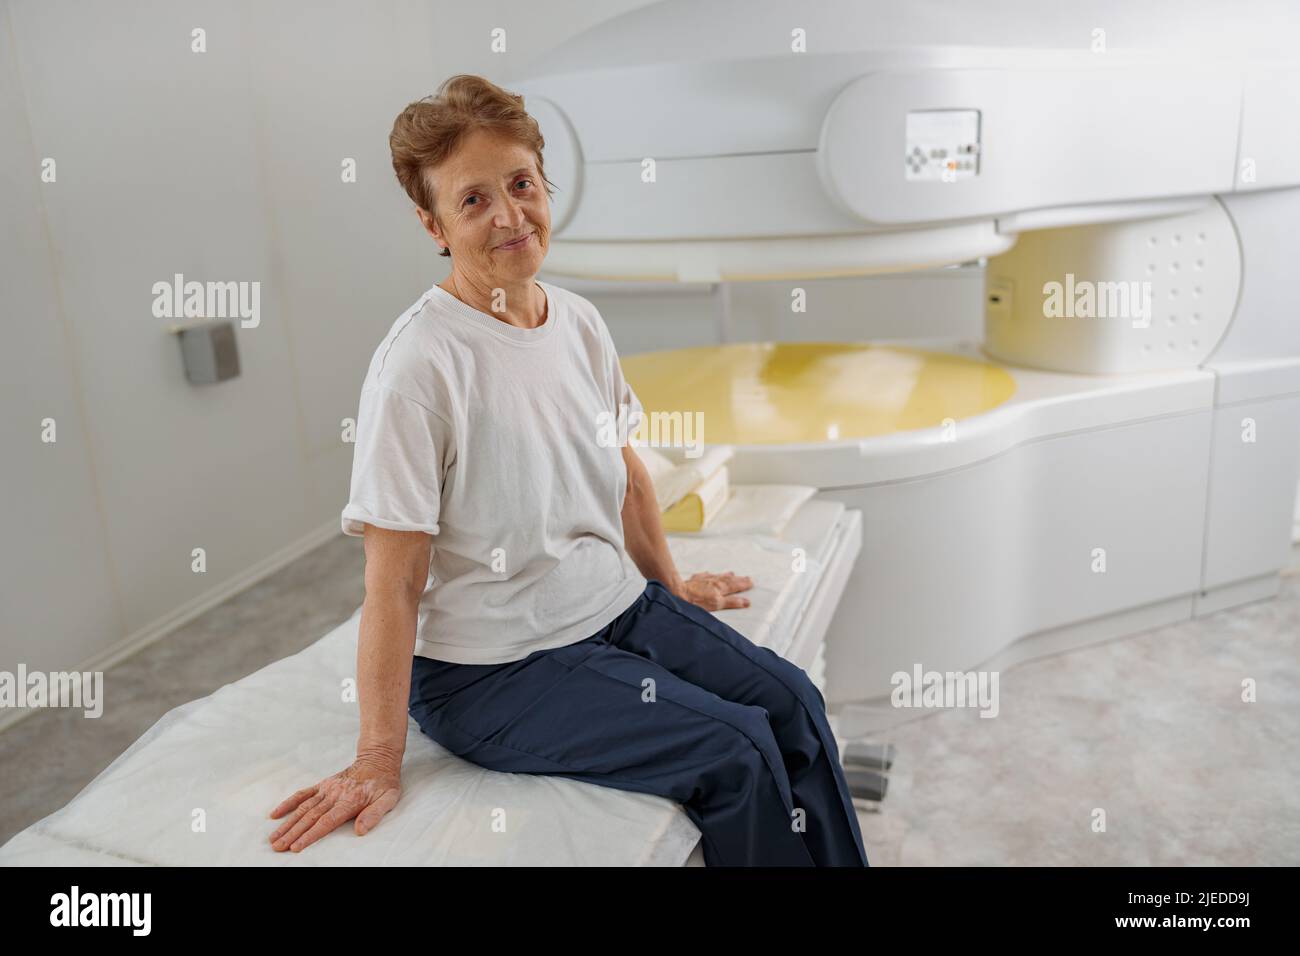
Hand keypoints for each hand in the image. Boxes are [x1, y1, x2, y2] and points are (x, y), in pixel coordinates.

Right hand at [268, 755, 401, 852]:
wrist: (378, 760)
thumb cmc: (384, 784)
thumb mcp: (389, 799)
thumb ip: (374, 814)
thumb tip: (360, 831)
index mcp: (350, 801)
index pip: (326, 822)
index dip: (310, 835)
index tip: (296, 847)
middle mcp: (335, 795)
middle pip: (310, 817)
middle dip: (292, 833)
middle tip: (277, 847)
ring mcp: (326, 789)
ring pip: (303, 808)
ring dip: (287, 824)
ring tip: (273, 838)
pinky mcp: (322, 785)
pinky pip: (302, 794)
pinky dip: (288, 803)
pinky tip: (275, 814)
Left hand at [673, 570, 752, 610]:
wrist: (677, 593)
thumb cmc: (696, 601)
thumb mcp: (716, 604)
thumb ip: (731, 602)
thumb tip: (746, 602)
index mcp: (720, 589)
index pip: (735, 586)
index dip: (743, 584)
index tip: (751, 582)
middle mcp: (713, 582)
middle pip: (728, 580)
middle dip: (738, 579)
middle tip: (746, 577)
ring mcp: (703, 580)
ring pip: (717, 577)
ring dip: (725, 576)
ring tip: (732, 573)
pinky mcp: (694, 581)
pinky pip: (703, 576)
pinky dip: (708, 575)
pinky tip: (708, 573)